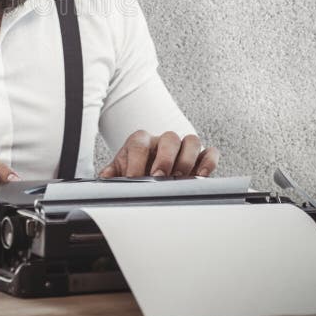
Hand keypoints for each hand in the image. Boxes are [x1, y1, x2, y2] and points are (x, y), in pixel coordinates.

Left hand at [98, 130, 219, 178]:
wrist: (148, 172)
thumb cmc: (135, 169)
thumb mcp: (119, 170)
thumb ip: (111, 173)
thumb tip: (105, 177)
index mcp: (141, 141)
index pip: (139, 143)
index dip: (136, 160)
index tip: (135, 177)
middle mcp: (162, 141)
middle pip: (169, 138)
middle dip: (165, 158)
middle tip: (159, 177)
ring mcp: (182, 147)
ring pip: (191, 140)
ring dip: (186, 159)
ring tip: (179, 178)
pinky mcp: (199, 157)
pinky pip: (210, 152)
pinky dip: (208, 162)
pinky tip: (200, 176)